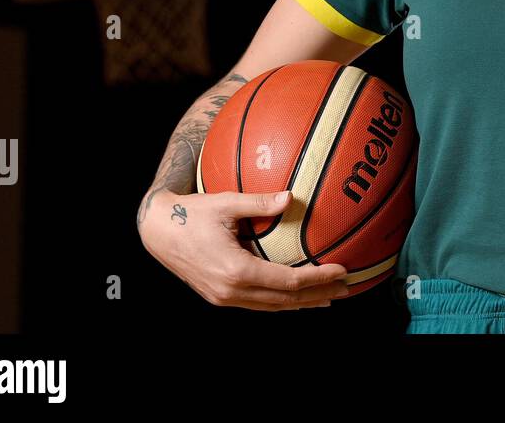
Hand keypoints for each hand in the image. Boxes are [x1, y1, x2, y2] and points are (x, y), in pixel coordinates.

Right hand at [138, 189, 351, 310]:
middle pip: (285, 301)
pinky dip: (282, 301)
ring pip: (272, 307)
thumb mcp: (225, 203)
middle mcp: (231, 291)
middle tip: (347, 287)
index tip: (342, 270)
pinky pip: (258, 304)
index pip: (288, 282)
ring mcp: (224, 298)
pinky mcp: (220, 297)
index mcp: (236, 271)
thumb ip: (259, 202)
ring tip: (328, 297)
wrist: (156, 231)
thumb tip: (292, 197)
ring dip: (302, 302)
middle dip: (318, 295)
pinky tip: (296, 296)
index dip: (318, 279)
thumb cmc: (190, 213)